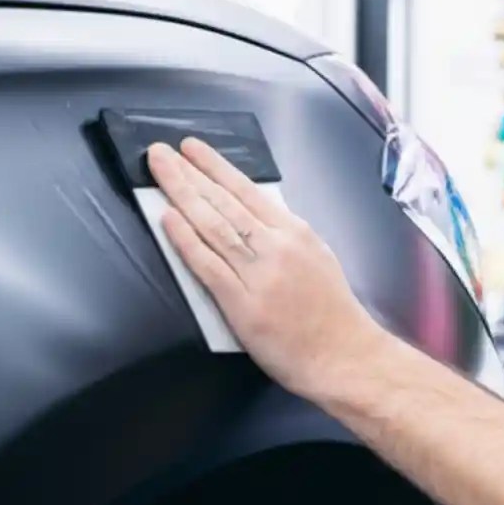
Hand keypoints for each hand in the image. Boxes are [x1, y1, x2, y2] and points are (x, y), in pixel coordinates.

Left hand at [145, 138, 388, 397]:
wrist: (344, 355)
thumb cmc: (331, 311)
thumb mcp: (317, 256)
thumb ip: (285, 235)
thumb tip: (252, 214)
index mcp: (295, 231)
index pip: (247, 190)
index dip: (216, 167)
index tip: (192, 148)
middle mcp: (276, 246)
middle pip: (224, 202)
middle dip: (189, 173)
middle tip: (161, 152)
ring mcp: (258, 274)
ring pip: (213, 226)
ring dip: (182, 196)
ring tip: (159, 174)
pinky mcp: (243, 305)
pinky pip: (208, 265)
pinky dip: (186, 240)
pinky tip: (169, 219)